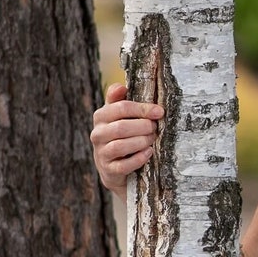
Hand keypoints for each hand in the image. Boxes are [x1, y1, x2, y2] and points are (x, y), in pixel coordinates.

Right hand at [90, 82, 163, 196]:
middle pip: (121, 127)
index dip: (142, 109)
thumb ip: (119, 100)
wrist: (115, 168)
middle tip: (155, 128)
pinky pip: (123, 165)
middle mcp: (98, 134)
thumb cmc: (122, 136)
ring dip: (141, 142)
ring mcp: (101, 153)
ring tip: (152, 139)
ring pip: (120, 146)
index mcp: (101, 116)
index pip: (121, 107)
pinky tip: (149, 153)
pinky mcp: (108, 170)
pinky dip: (139, 158)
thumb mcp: (119, 116)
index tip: (160, 112)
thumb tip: (121, 86)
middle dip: (143, 127)